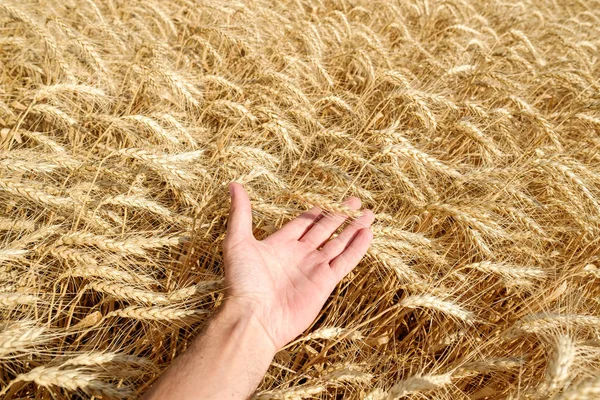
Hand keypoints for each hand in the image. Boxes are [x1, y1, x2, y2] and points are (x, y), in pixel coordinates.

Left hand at [223, 183, 373, 349]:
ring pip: (338, 244)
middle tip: (356, 202)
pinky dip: (356, 249)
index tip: (331, 200)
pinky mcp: (324, 283)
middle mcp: (299, 255)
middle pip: (325, 231)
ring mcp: (313, 269)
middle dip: (340, 216)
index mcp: (280, 244)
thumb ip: (241, 213)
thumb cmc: (243, 281)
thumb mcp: (237, 241)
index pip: (304, 223)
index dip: (318, 212)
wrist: (254, 317)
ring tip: (369, 215)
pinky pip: (344, 262)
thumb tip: (233, 185)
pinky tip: (367, 235)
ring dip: (353, 229)